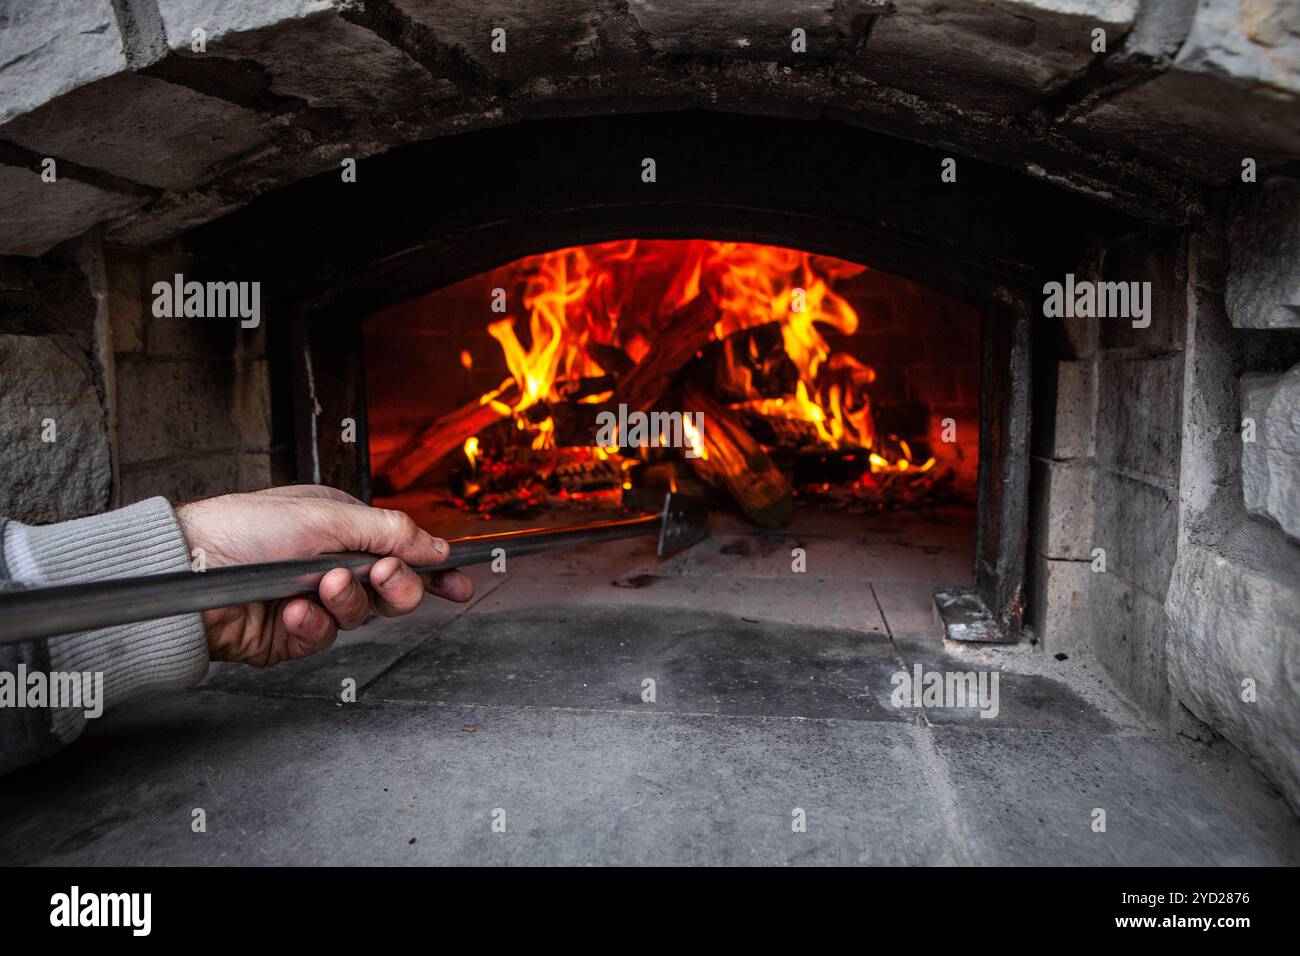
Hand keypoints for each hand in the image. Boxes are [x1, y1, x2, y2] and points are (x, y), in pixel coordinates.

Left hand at [174, 485, 472, 666]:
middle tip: (383, 576)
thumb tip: (435, 546)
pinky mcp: (290, 637)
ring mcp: (311, 603)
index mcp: (341, 529)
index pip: (401, 552)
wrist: (185, 570)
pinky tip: (292, 611)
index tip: (459, 584)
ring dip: (346, 602)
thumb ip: (388, 532)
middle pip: (392, 590)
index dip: (433, 570)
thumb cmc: (243, 528)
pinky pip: (323, 640)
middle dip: (396, 586)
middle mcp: (330, 566)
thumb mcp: (326, 516)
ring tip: (320, 586)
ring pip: (360, 617)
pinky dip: (312, 626)